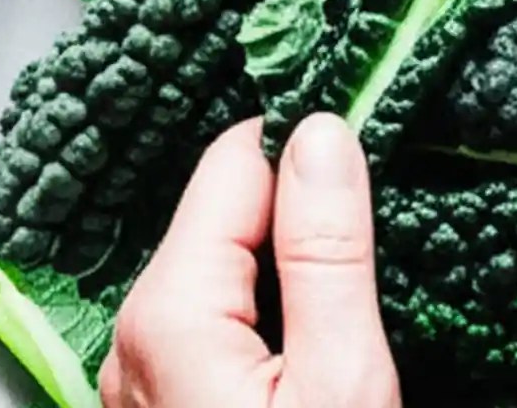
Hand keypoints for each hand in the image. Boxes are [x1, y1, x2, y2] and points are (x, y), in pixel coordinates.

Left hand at [98, 114, 400, 407]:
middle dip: (302, 212)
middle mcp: (136, 336)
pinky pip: (218, 322)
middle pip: (227, 215)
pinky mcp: (167, 401)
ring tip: (355, 294)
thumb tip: (323, 135)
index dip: (310, 150)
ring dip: (289, 266)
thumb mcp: (340, 377)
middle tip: (381, 235)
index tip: (374, 155)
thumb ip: (328, 254)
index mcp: (171, 312)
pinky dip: (268, 313)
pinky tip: (315, 346)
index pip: (236, 162)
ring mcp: (144, 374)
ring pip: (225, 268)